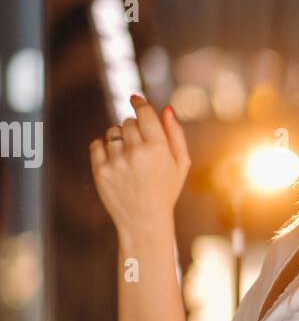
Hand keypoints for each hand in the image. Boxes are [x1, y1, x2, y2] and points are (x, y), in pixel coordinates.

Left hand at [88, 96, 189, 236]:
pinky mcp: (100, 171)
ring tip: (128, 158)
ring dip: (119, 139)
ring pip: (112, 132)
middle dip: (133, 129)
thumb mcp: (181, 164)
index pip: (144, 113)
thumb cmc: (165, 190)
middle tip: (139, 148)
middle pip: (128, 122)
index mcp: (158, 148)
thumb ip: (176, 134)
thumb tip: (165, 108)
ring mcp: (116, 162)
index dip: (139, 103)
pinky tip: (115, 162)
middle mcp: (137, 152)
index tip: (135, 98)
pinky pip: (96, 144)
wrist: (145, 221)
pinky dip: (103, 148)